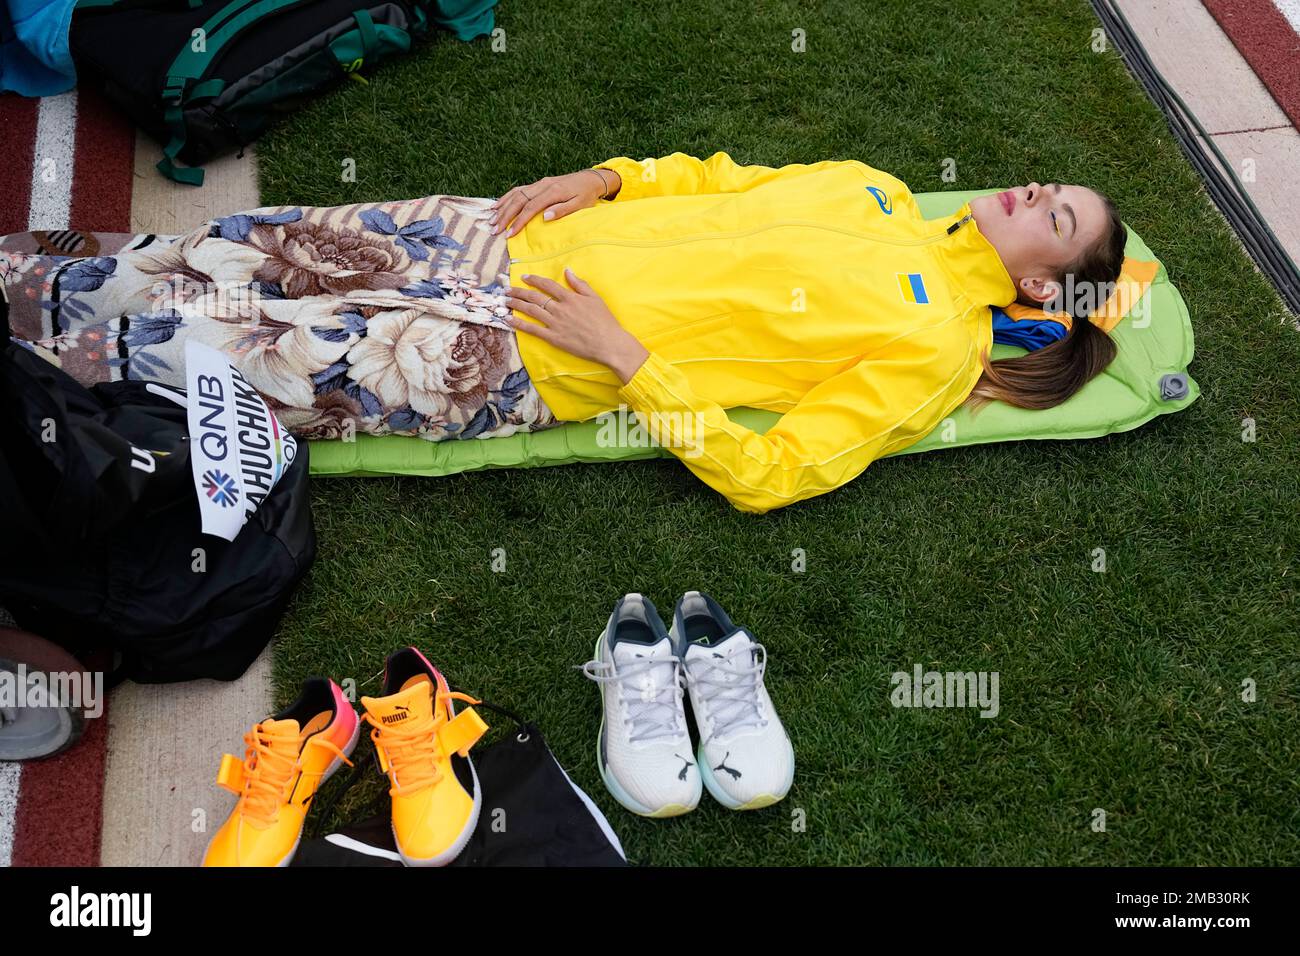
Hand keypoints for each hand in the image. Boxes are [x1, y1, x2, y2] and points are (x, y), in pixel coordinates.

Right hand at [488, 169, 617, 237]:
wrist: (591, 179)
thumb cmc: (587, 195)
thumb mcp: (580, 205)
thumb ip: (563, 210)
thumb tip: (545, 217)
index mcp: (553, 192)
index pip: (530, 208)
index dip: (518, 221)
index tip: (509, 234)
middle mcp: (543, 185)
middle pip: (519, 200)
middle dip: (505, 215)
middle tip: (494, 229)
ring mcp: (539, 183)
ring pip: (516, 193)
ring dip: (503, 206)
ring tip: (491, 218)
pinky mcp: (539, 184)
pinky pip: (519, 190)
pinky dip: (507, 197)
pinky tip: (497, 205)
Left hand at [506, 269, 648, 382]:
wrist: (609, 343)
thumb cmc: (605, 321)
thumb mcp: (595, 298)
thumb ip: (580, 284)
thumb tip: (567, 270)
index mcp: (570, 297)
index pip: (547, 285)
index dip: (534, 280)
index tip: (524, 277)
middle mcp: (560, 308)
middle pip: (535, 297)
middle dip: (519, 291)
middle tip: (507, 289)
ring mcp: (555, 323)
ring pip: (531, 310)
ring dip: (516, 304)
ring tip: (506, 300)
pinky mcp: (553, 338)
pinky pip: (532, 329)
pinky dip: (519, 324)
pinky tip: (509, 320)